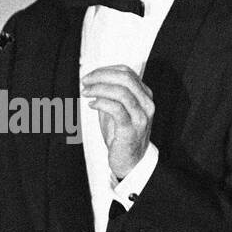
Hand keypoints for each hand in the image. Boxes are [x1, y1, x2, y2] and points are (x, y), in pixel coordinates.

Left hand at [80, 64, 153, 179]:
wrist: (131, 162)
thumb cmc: (122, 135)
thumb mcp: (117, 109)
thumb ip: (109, 94)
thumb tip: (93, 79)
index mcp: (144, 95)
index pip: (126, 72)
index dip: (105, 70)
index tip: (90, 75)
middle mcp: (146, 104)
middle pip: (125, 78)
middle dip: (101, 76)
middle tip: (85, 81)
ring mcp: (141, 117)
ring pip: (121, 92)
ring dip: (99, 89)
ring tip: (85, 92)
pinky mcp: (131, 130)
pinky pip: (116, 109)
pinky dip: (101, 103)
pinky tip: (91, 105)